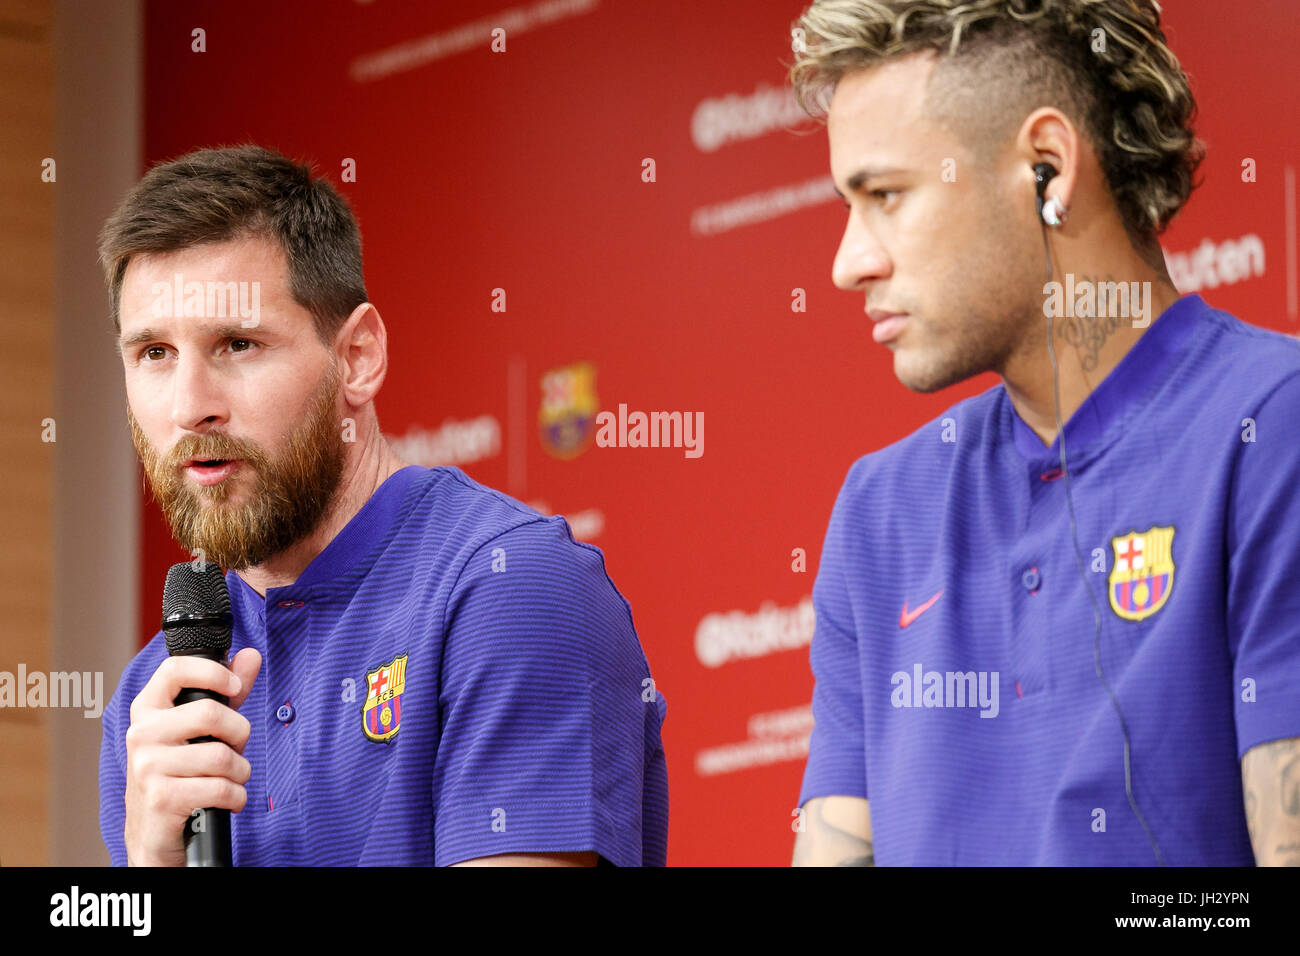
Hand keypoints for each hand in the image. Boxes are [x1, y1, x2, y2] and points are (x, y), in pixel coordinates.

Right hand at [123, 647, 260, 865]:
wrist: (153, 830)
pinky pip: (222, 789)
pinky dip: (236, 797)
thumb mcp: (201, 728)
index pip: (175, 669)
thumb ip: (227, 693)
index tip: (234, 687)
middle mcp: (141, 734)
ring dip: (240, 771)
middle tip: (235, 749)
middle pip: (211, 714)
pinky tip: (227, 800)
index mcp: (148, 709)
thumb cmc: (182, 771)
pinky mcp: (161, 798)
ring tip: (229, 778)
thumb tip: (251, 655)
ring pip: (222, 757)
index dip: (212, 672)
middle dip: (239, 734)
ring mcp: (148, 767)